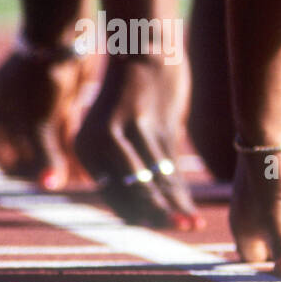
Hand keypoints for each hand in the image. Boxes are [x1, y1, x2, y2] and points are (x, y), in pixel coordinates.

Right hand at [0, 46, 88, 189]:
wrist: (66, 33)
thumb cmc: (44, 73)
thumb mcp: (41, 118)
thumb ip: (46, 154)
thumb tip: (49, 186)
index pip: (9, 163)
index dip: (33, 176)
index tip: (58, 184)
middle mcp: (7, 114)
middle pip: (32, 157)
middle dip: (56, 170)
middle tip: (80, 182)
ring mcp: (33, 109)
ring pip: (52, 147)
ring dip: (71, 162)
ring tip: (92, 175)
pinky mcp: (57, 105)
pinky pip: (64, 135)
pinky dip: (77, 147)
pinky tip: (93, 161)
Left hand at [75, 55, 201, 229]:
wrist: (143, 49)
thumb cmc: (130, 95)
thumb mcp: (115, 128)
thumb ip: (124, 163)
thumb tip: (146, 200)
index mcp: (88, 146)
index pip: (115, 194)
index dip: (140, 215)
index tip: (160, 228)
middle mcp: (106, 142)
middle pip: (136, 190)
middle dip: (160, 215)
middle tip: (181, 232)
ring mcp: (133, 133)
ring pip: (156, 179)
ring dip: (176, 205)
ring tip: (192, 225)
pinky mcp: (157, 123)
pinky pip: (169, 164)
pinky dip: (181, 184)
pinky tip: (192, 199)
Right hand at [230, 134, 280, 273]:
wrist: (273, 125)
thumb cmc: (271, 170)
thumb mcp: (280, 212)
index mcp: (243, 227)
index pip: (253, 264)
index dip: (270, 272)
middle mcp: (249, 215)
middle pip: (264, 246)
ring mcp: (262, 198)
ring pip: (275, 226)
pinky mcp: (278, 184)